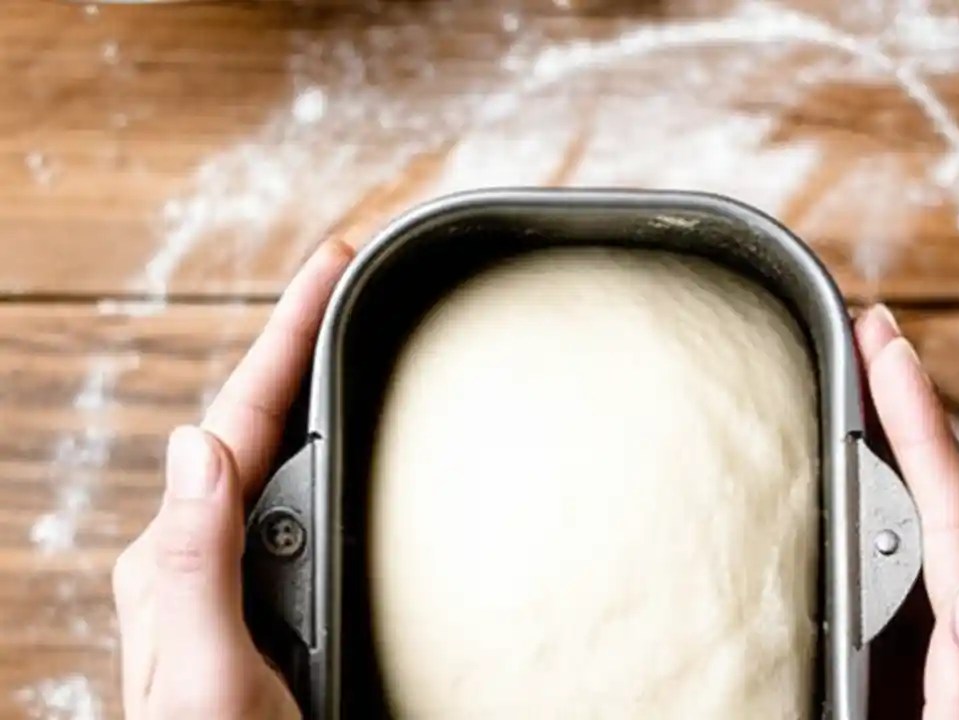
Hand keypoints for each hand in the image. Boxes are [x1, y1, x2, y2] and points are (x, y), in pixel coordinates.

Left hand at [112, 240, 353, 718]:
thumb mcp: (204, 673)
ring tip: (351, 335)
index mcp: (175, 561)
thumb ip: (194, 566)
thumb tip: (195, 443)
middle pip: (256, 422)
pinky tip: (346, 443)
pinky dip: (323, 451)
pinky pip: (293, 503)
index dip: (286, 333)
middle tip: (350, 277)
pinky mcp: (262, 603)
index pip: (239, 421)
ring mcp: (228, 579)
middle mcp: (195, 557)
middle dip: (300, 343)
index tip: (333, 261)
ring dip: (313, 390)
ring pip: (276, 460)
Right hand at [856, 305, 958, 719]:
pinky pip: (902, 561)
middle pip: (946, 493)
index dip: (920, 423)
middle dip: (910, 405)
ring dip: (894, 443)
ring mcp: (952, 637)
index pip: (956, 509)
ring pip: (924, 521)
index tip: (888, 348)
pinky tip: (842, 492)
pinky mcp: (921, 656)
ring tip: (859, 379)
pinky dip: (877, 505)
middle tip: (869, 328)